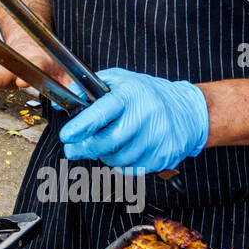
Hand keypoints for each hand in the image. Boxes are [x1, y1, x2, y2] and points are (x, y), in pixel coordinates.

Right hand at [0, 44, 70, 102]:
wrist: (31, 38)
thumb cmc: (50, 58)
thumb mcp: (67, 68)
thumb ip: (72, 83)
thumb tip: (79, 100)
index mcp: (37, 57)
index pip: (33, 64)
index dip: (27, 73)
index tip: (20, 82)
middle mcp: (16, 60)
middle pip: (4, 69)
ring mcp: (4, 66)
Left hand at [59, 67, 208, 173]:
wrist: (187, 110)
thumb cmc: (147, 94)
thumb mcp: (118, 80)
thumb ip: (86, 89)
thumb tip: (60, 105)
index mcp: (131, 95)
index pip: (103, 112)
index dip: (82, 126)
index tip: (66, 135)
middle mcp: (146, 116)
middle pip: (108, 142)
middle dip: (85, 148)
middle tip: (73, 149)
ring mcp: (157, 138)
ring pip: (118, 159)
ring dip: (105, 156)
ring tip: (107, 144)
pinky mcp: (163, 156)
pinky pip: (132, 168)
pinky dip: (122, 163)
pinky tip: (125, 150)